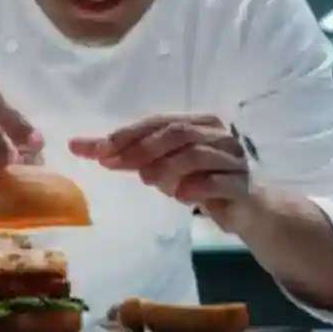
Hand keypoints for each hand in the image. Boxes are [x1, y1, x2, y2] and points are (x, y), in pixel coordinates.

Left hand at [69, 114, 248, 223]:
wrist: (248, 209)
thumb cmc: (202, 183)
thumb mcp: (161, 168)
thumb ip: (129, 158)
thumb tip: (84, 147)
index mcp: (199, 124)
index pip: (159, 121)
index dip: (128, 134)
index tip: (98, 149)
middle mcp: (218, 135)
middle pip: (177, 132)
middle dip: (142, 147)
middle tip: (114, 163)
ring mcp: (232, 159)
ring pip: (197, 154)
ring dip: (167, 166)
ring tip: (147, 180)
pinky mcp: (242, 185)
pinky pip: (218, 181)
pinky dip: (195, 187)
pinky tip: (180, 196)